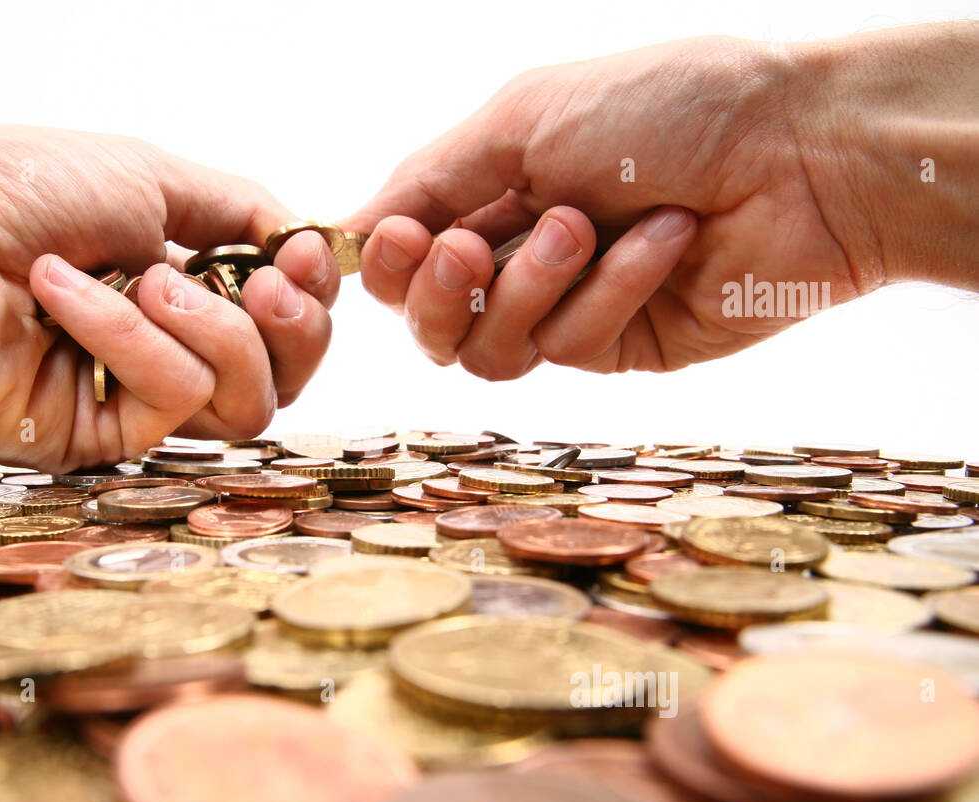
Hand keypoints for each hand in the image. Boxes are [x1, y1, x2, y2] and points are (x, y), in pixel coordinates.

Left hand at [0, 126, 336, 469]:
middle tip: (267, 284)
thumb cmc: (0, 190)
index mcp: (174, 281)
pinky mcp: (94, 438)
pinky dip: (133, 339)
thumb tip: (309, 241)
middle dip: (291, 327)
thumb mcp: (145, 174)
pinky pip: (171, 402)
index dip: (309, 296)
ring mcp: (126, 396)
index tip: (302, 257)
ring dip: (213, 327)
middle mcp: (158, 345)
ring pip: (244, 401)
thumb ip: (240, 209)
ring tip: (144, 276)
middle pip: (280, 375)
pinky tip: (66, 296)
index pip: (281, 321)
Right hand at [345, 26, 978, 379]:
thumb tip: (343, 231)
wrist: (804, 148)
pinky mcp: (623, 348)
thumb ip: (431, 179)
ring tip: (585, 226)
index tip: (395, 239)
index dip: (385, 263)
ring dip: (531, 286)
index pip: (402, 258)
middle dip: (441, 290)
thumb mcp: (527, 118)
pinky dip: (612, 289)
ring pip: (491, 350)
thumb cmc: (669, 106)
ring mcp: (571, 309)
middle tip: (472, 250)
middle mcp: (523, 256)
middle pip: (432, 322)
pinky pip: (572, 347)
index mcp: (493, 192)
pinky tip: (665, 238)